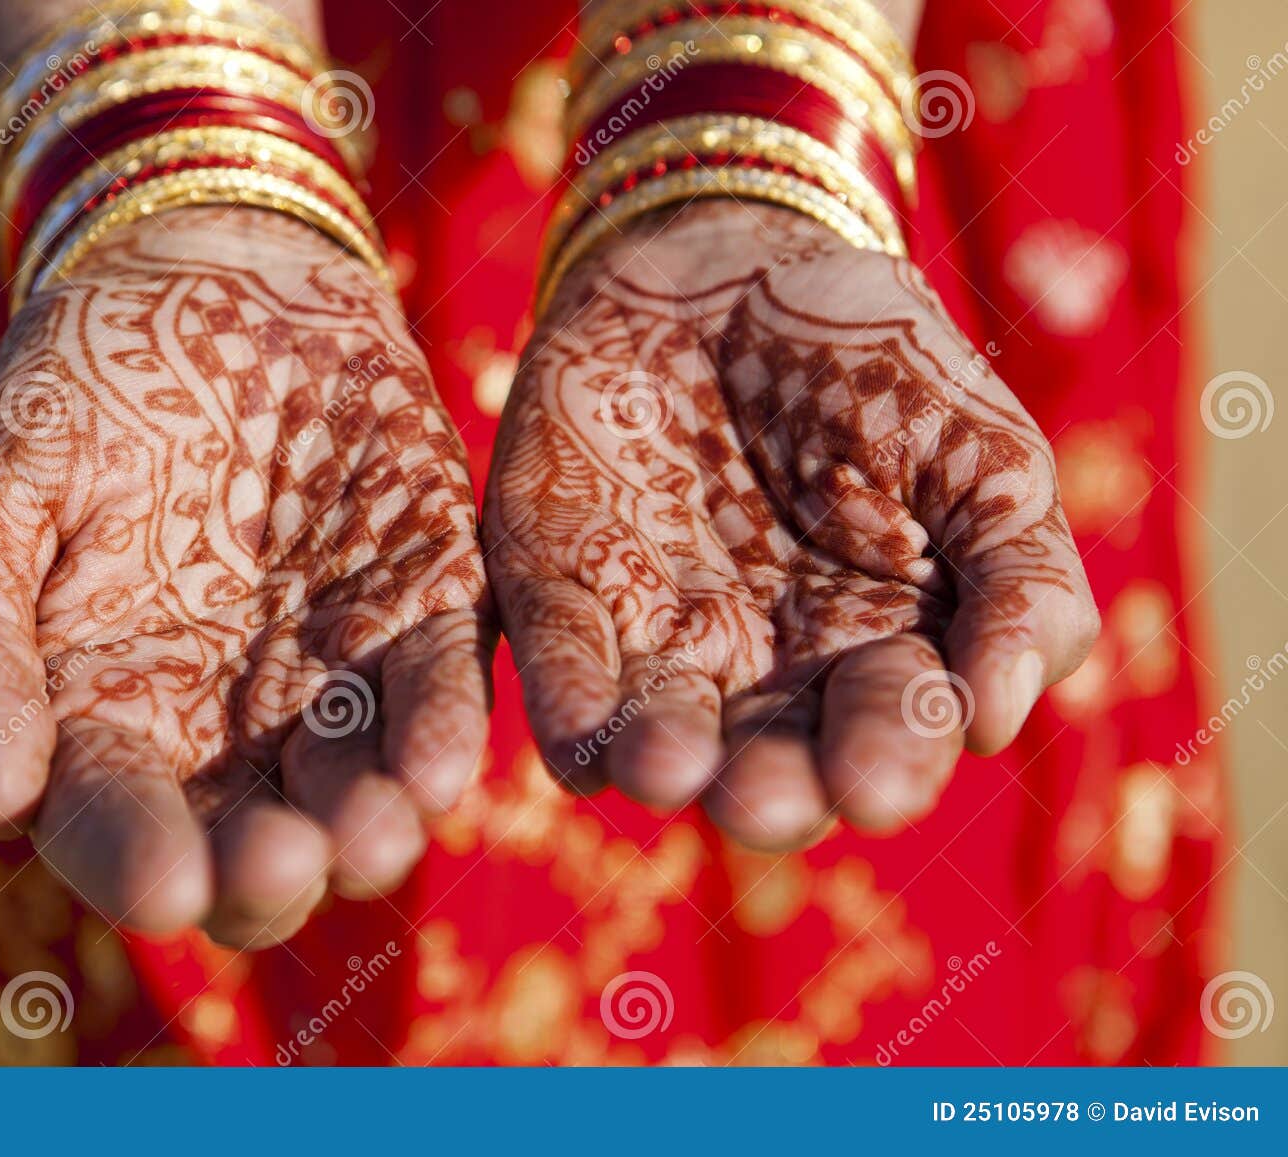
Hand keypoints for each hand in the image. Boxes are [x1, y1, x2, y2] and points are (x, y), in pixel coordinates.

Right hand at [0, 207, 490, 945]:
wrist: (214, 273)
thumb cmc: (78, 389)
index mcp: (108, 714)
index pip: (115, 825)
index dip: (136, 864)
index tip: (166, 886)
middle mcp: (229, 725)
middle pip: (253, 849)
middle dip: (270, 874)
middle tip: (285, 861)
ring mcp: (335, 672)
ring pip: (360, 791)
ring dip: (373, 827)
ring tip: (376, 832)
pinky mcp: (426, 606)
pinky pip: (443, 687)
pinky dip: (445, 730)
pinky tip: (441, 764)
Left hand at [485, 200, 1096, 850]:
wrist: (728, 259)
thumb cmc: (872, 361)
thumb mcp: (983, 451)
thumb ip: (1021, 579)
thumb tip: (999, 717)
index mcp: (876, 653)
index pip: (888, 735)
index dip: (885, 758)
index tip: (876, 773)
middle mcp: (765, 674)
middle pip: (767, 762)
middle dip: (767, 790)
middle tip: (763, 798)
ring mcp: (658, 636)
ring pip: (658, 732)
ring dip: (661, 759)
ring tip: (673, 767)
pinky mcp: (563, 588)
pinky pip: (560, 659)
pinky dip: (567, 700)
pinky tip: (578, 740)